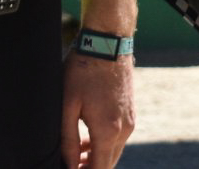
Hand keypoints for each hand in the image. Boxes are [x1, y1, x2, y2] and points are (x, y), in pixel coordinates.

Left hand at [61, 48, 134, 168]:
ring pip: (114, 151)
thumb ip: (68, 140)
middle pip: (108, 164)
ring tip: (75, 152)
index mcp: (108, 131)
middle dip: (90, 167)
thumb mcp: (68, 105)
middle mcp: (124, 129)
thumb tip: (69, 165)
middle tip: (70, 164)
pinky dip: (104, 143)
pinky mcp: (130, 112)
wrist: (107, 43)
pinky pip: (119, 138)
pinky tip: (86, 136)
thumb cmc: (83, 70)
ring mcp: (130, 120)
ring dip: (96, 156)